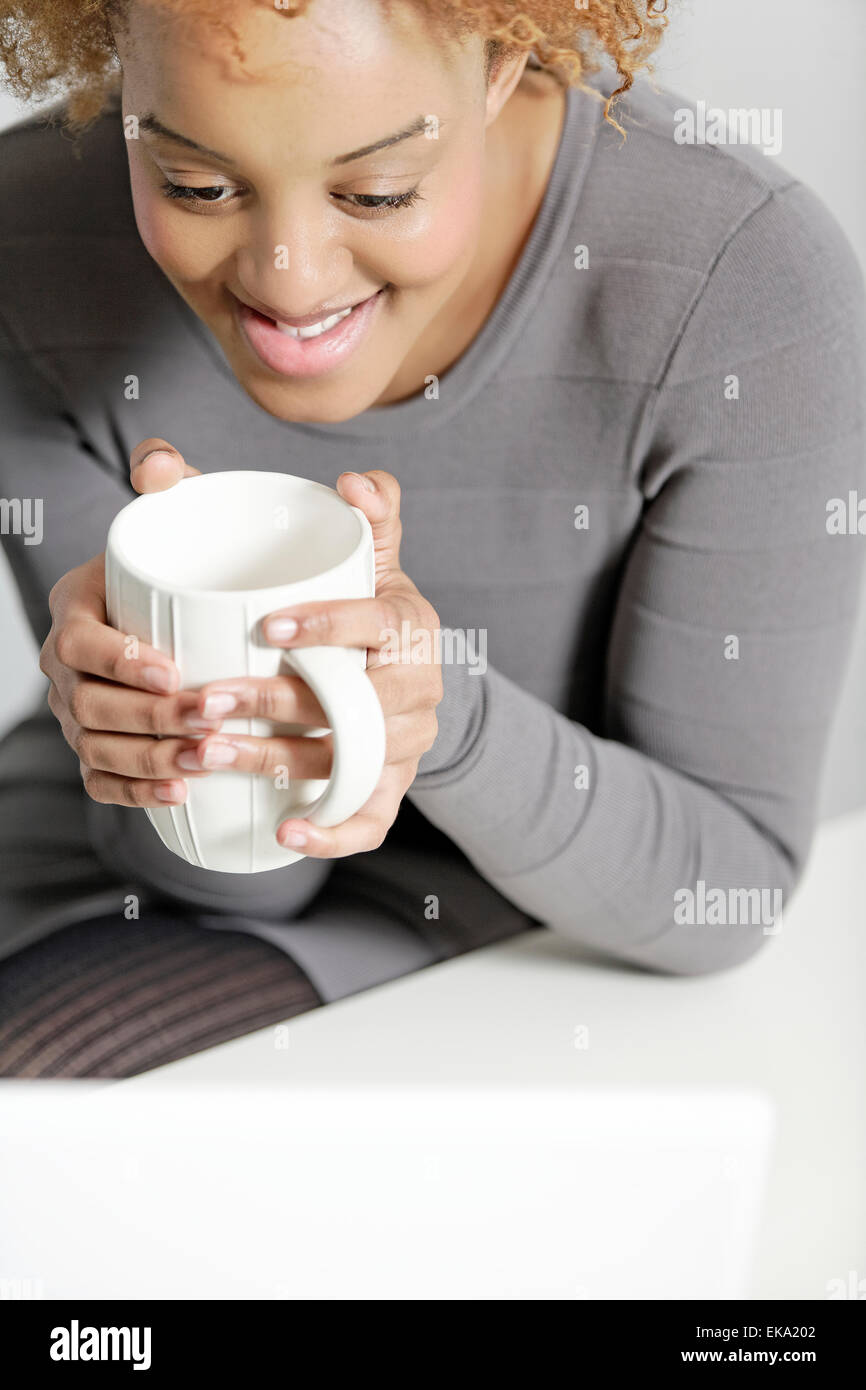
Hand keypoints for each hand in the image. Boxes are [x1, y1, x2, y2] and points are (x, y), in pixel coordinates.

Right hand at [39, 438, 230, 807]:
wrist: (182, 606)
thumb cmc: (181, 554)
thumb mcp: (175, 509)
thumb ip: (167, 478)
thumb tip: (159, 467)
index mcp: (75, 608)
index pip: (79, 643)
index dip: (120, 661)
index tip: (172, 669)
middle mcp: (66, 667)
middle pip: (91, 705)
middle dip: (151, 717)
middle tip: (211, 717)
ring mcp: (78, 713)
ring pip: (99, 748)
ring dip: (152, 759)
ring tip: (207, 759)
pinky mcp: (99, 749)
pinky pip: (104, 781)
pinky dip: (137, 792)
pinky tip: (183, 795)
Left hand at [183, 469, 442, 856]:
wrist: (401, 676)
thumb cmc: (366, 607)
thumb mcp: (371, 555)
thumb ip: (361, 509)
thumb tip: (349, 478)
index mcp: (409, 625)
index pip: (376, 624)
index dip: (327, 627)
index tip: (265, 628)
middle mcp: (417, 688)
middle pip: (353, 705)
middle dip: (276, 704)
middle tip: (205, 700)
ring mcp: (406, 745)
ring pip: (347, 764)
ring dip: (276, 764)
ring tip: (208, 753)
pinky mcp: (391, 789)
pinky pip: (371, 822)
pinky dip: (331, 834)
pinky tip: (283, 835)